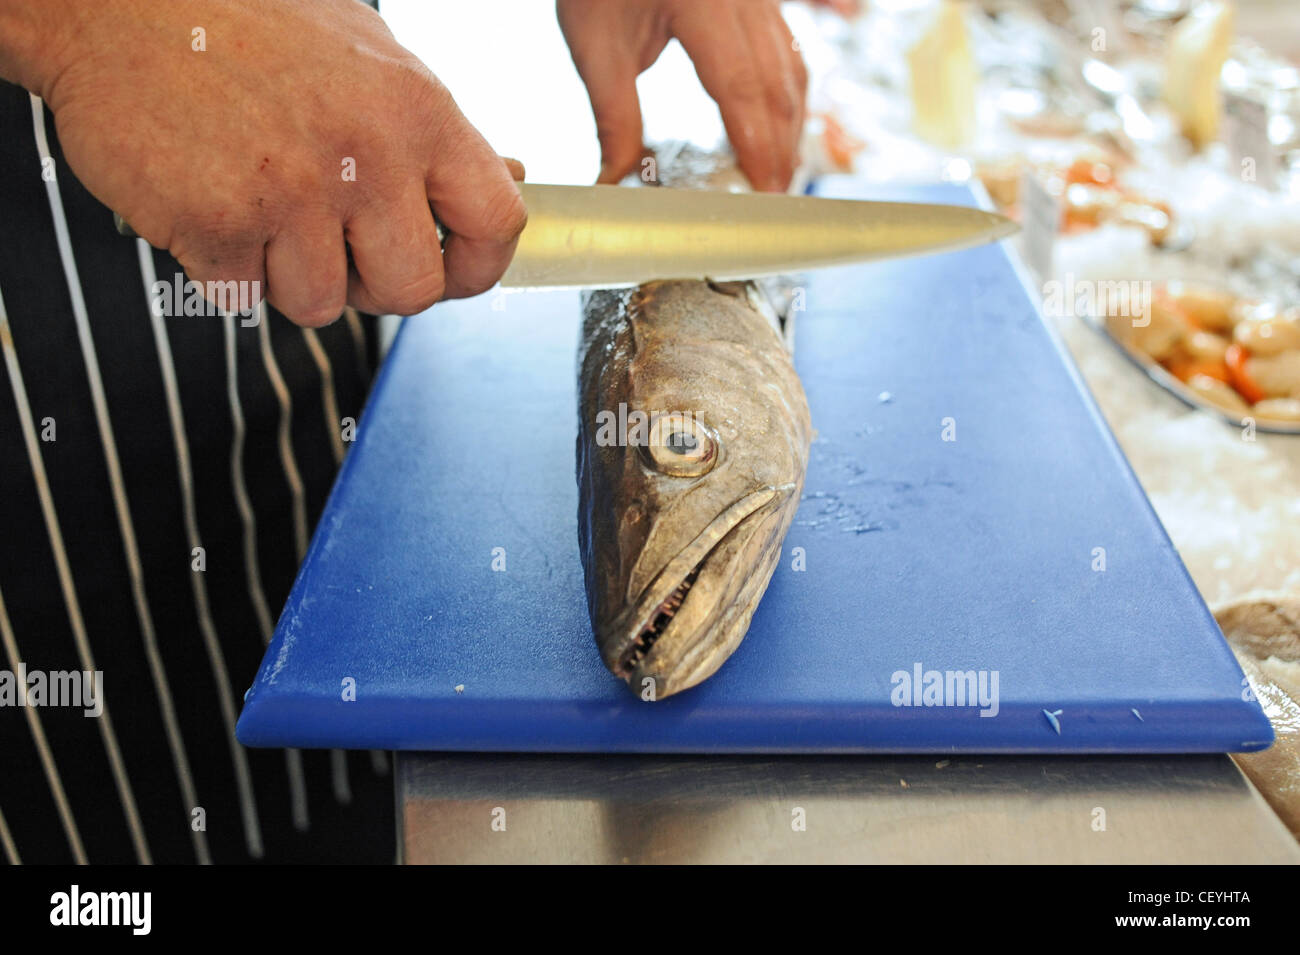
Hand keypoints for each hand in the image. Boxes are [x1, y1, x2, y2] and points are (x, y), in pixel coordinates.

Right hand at [1, 0, 526, 323]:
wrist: (113, 0)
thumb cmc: (248, 27)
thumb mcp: (371, 58)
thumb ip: (434, 134)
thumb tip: (514, 180)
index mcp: (418, 111)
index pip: (497, 221)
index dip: (478, 266)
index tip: (452, 273)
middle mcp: (368, 154)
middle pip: (414, 291)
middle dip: (375, 286)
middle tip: (339, 251)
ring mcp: (293, 193)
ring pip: (323, 305)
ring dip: (290, 276)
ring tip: (260, 205)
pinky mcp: (219, 225)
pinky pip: (244, 297)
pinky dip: (224, 266)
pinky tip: (209, 200)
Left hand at [557, 0, 806, 191]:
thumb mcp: (596, 45)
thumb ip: (613, 116)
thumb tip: (616, 180)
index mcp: (702, 2)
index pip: (741, 85)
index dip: (757, 143)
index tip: (763, 189)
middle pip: (777, 81)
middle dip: (780, 145)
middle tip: (775, 197)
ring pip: (792, 65)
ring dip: (790, 124)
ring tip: (779, 172)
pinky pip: (787, 49)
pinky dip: (786, 94)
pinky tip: (778, 128)